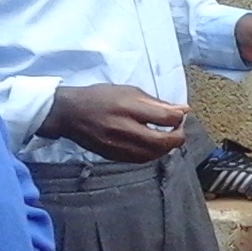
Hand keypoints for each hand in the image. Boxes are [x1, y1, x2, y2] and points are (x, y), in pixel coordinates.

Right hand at [40, 83, 186, 161]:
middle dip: (178, 137)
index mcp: (129, 108)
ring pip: (154, 154)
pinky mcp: (113, 156)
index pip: (166, 118)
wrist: (69, 114)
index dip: (179, 118)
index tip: (180, 114)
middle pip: (163, 142)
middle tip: (178, 129)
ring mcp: (118, 146)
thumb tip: (183, 110)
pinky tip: (152, 145)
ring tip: (166, 136)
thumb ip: (156, 102)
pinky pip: (141, 159)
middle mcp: (124, 129)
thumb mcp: (129, 91)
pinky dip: (152, 153)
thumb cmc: (100, 98)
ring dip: (166, 147)